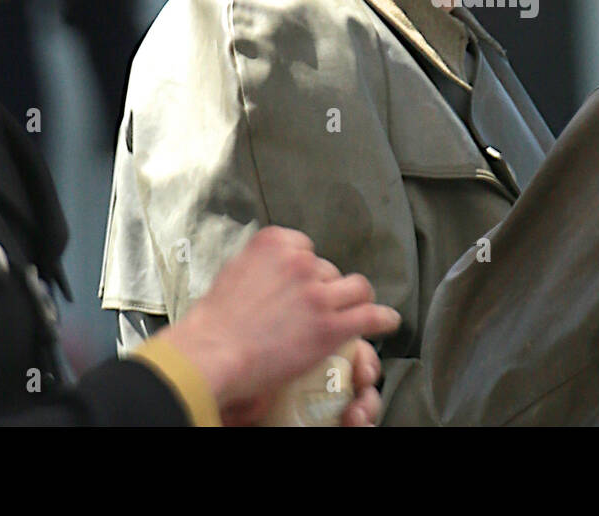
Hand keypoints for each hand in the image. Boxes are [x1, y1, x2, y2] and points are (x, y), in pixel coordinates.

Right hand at [158, 226, 399, 419]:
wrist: (210, 354)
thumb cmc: (211, 325)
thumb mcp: (232, 274)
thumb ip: (257, 269)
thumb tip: (266, 279)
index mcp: (273, 243)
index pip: (305, 247)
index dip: (306, 268)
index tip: (303, 282)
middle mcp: (300, 261)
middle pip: (328, 269)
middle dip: (326, 287)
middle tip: (317, 308)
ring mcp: (317, 292)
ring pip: (356, 288)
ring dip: (354, 300)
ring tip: (354, 311)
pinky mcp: (330, 325)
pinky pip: (370, 316)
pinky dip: (383, 319)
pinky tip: (388, 322)